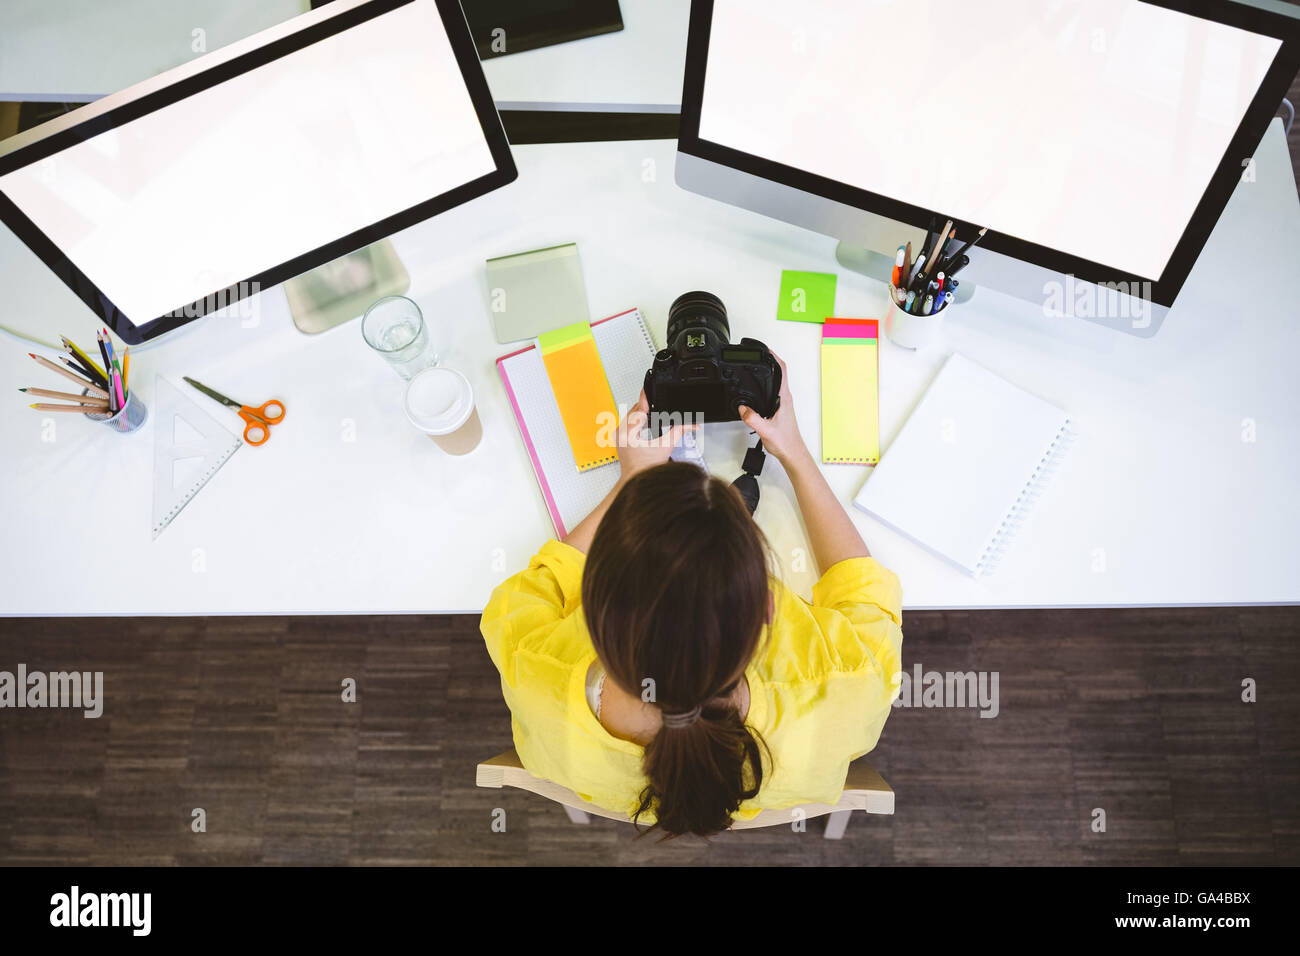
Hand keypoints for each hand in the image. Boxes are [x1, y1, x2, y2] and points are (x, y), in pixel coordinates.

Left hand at [616, 391, 696, 480]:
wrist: (637, 480)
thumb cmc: (646, 469)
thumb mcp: (665, 447)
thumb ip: (678, 432)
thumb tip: (690, 424)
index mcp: (629, 433)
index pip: (638, 409)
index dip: (645, 399)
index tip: (647, 389)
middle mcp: (620, 432)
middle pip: (634, 410)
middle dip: (646, 406)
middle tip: (657, 401)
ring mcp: (618, 434)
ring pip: (630, 414)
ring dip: (642, 412)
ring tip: (652, 412)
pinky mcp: (619, 437)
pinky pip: (628, 421)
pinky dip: (637, 419)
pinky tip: (645, 420)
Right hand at [738, 353, 810, 467]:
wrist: (792, 453)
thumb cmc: (785, 442)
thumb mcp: (766, 430)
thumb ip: (753, 418)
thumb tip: (742, 407)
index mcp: (784, 398)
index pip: (781, 371)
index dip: (774, 358)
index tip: (766, 350)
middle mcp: (785, 398)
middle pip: (779, 373)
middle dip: (770, 361)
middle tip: (760, 353)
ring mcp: (783, 403)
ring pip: (776, 382)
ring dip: (768, 373)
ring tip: (757, 366)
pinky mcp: (780, 408)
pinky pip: (773, 391)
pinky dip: (766, 385)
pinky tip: (757, 388)